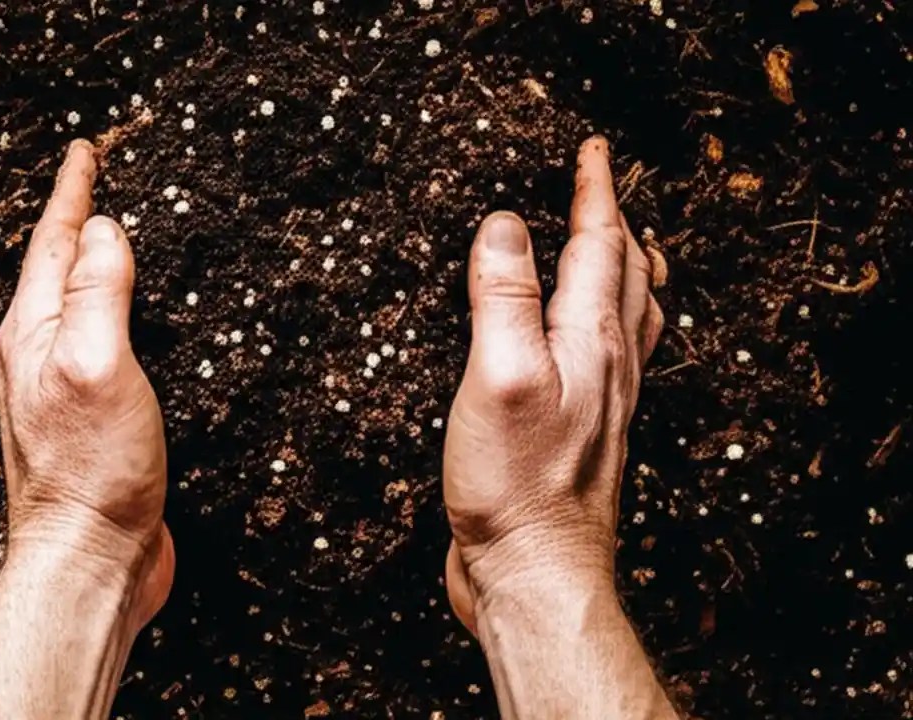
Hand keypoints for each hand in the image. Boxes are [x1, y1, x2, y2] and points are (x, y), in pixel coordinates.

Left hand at [0, 140, 172, 629]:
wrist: (88, 560)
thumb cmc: (90, 471)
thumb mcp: (96, 365)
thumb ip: (99, 294)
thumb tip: (105, 230)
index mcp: (33, 333)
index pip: (54, 243)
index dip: (73, 193)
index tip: (85, 152)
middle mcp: (38, 356)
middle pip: (57, 269)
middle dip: (76, 222)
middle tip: (96, 182)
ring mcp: (61, 390)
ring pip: (77, 308)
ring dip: (93, 268)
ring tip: (109, 240)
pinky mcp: (90, 421)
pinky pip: (102, 347)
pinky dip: (119, 318)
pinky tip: (133, 325)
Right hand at [443, 136, 663, 630]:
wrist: (537, 571)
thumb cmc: (516, 484)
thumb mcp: (498, 377)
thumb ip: (502, 298)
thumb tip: (505, 226)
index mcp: (591, 341)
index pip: (600, 245)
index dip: (594, 192)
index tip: (590, 150)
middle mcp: (609, 365)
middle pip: (626, 274)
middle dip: (614, 221)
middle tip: (599, 187)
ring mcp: (602, 400)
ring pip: (630, 314)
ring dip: (625, 269)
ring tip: (619, 248)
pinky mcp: (582, 431)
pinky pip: (614, 353)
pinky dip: (611, 319)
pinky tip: (594, 337)